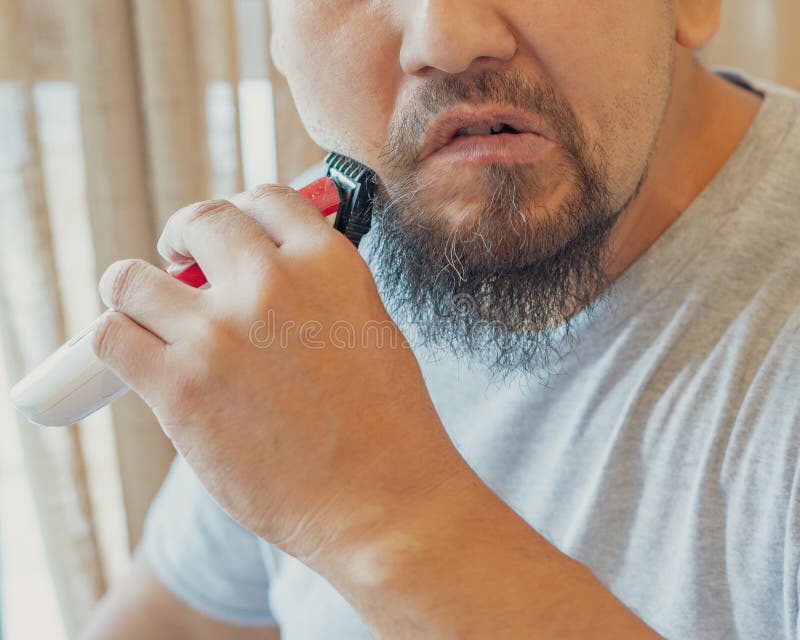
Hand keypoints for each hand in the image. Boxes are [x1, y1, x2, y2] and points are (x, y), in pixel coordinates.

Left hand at [92, 184, 467, 566]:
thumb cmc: (386, 425)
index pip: (265, 199)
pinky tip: (137, 359)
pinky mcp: (179, 387)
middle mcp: (272, 284)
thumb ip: (318, 291)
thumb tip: (267, 277)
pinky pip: (111, 336)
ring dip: (134, 293)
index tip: (227, 239)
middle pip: (198, 222)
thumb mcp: (370, 330)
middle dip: (184, 238)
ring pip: (131, 279)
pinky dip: (116, 342)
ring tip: (147, 317)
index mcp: (329, 264)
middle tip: (180, 264)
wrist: (383, 502)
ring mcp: (220, 333)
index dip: (240, 213)